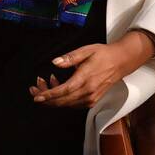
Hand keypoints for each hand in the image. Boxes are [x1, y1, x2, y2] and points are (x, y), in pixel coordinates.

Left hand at [30, 33, 154, 108]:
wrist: (120, 62)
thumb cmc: (103, 54)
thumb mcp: (86, 50)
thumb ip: (70, 57)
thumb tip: (55, 62)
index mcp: (86, 79)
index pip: (64, 90)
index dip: (49, 95)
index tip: (36, 96)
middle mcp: (88, 92)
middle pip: (62, 101)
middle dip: (46, 98)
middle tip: (34, 90)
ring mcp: (90, 98)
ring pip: (66, 104)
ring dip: (52, 98)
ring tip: (43, 84)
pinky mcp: (91, 101)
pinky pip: (73, 104)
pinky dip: (62, 99)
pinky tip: (57, 87)